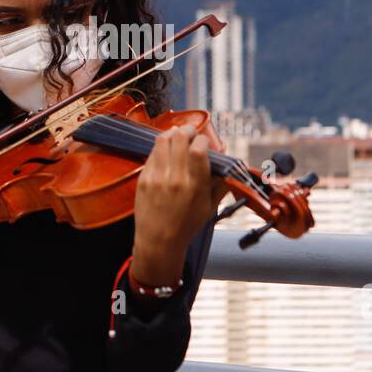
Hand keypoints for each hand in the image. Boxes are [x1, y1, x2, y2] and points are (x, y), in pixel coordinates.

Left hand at [131, 125, 227, 286]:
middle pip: (179, 138)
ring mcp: (156, 178)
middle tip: (191, 134)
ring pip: (162, 141)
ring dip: (172, 134)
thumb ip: (220, 185)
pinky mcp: (143, 179)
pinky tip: (166, 149)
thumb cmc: (187, 225)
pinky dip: (160, 147)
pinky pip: (152, 153)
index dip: (203, 139)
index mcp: (195, 186)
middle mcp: (175, 179)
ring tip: (178, 136)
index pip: (199, 149)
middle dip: (188, 131)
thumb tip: (228, 166)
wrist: (158, 241)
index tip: (205, 142)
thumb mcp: (210, 208)